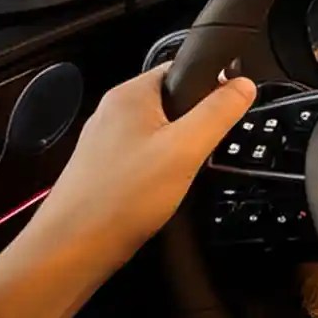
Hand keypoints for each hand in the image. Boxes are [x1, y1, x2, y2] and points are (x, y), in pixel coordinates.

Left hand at [0, 64, 255, 317]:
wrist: (72, 249)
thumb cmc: (124, 196)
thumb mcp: (185, 150)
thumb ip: (218, 113)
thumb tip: (244, 84)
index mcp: (130, 94)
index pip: (181, 68)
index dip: (211, 85)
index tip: (227, 113)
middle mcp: (113, 111)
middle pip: (171, 101)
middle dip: (194, 124)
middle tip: (204, 151)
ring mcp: (104, 140)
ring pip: (157, 132)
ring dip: (176, 149)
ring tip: (182, 174)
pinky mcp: (102, 168)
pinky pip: (142, 156)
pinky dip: (157, 169)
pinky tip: (160, 191)